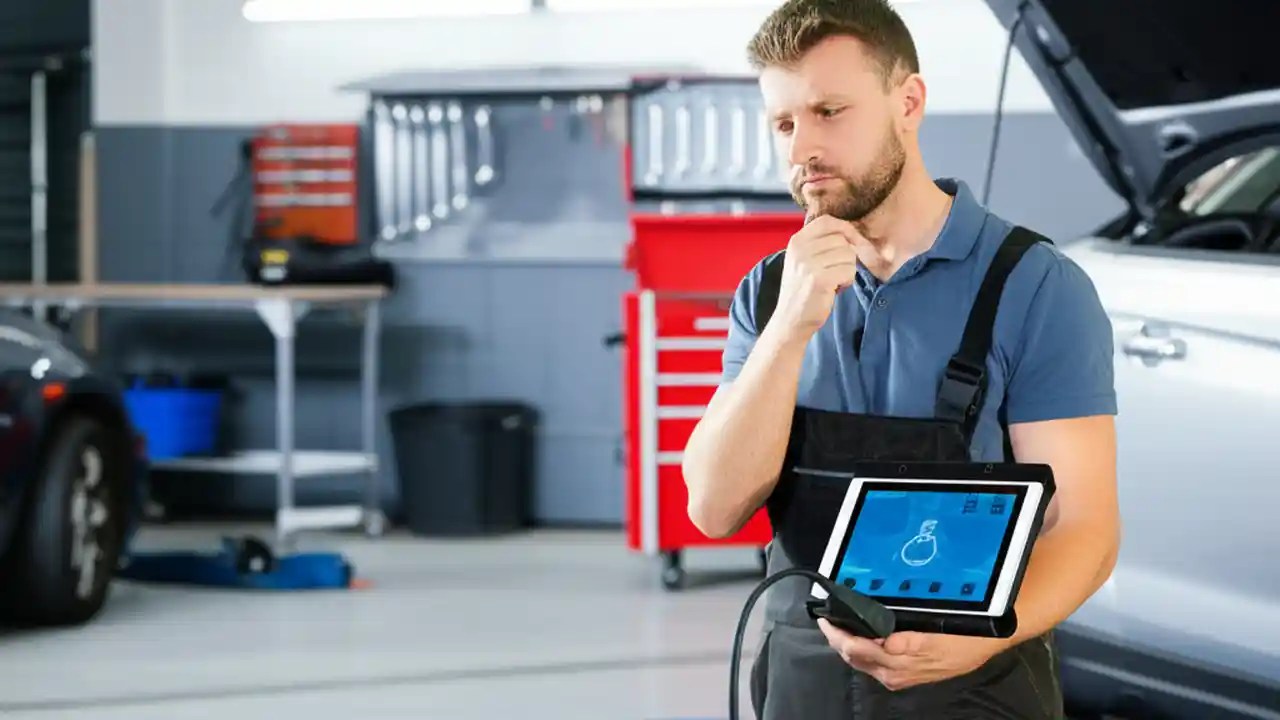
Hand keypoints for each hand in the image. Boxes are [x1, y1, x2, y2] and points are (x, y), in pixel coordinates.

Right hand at [769, 214, 865, 341]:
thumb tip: (850, 231)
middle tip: (836, 273)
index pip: (828, 221)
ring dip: (847, 271)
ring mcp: (808, 264)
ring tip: (833, 282)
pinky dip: (847, 282)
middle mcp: (800, 249)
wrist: (790, 320)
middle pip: (842, 240)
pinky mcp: (819, 279)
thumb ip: (820, 244)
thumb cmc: (802, 290)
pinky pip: (849, 271)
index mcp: (796, 241)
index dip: (846, 229)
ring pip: (848, 255)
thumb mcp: (803, 261)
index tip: (853, 242)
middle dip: (847, 257)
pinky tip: (834, 289)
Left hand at [817, 619, 1008, 691]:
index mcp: (897, 663)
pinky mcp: (903, 673)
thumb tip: (880, 640)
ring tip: (837, 622)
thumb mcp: (933, 634)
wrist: (987, 640)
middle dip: (836, 638)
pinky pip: (872, 662)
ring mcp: (897, 675)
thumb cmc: (962, 634)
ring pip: (860, 660)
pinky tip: (858, 633)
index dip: (836, 632)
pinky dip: (860, 648)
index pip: (854, 649)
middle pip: (852, 656)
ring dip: (846, 642)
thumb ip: (904, 641)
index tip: (824, 615)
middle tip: (825, 617)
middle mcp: (892, 673)